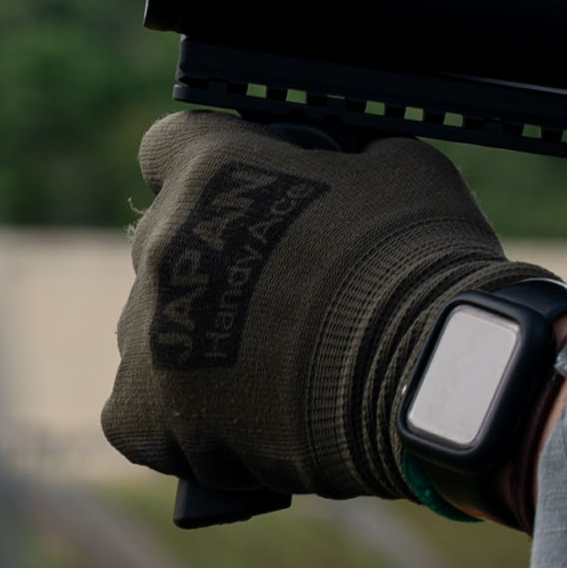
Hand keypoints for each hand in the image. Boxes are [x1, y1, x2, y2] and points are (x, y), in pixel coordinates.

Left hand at [105, 111, 563, 506]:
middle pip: (166, 247)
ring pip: (153, 333)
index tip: (246, 196)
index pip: (169, 146)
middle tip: (289, 297)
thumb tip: (347, 171)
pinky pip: (142, 415)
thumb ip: (343, 165)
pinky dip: (185, 422)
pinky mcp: (144, 414)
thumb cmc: (420, 263)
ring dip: (200, 345)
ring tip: (280, 374)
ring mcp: (147, 334)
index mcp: (212, 170)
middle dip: (216, 266)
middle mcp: (163, 245)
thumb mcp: (398, 170)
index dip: (213, 171)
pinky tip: (243, 421)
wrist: (425, 373)